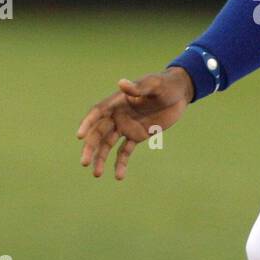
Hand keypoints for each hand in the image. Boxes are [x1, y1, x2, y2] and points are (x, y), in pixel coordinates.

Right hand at [76, 67, 193, 180]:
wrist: (180, 93)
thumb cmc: (165, 84)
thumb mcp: (154, 85)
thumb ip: (138, 87)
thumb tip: (121, 83)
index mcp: (118, 101)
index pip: (98, 112)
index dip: (88, 123)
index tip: (79, 136)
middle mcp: (117, 115)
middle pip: (99, 132)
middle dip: (90, 147)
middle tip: (84, 163)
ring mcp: (126, 126)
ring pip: (108, 144)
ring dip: (101, 158)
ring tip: (97, 174)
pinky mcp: (137, 136)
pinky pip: (125, 151)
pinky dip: (121, 163)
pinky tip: (119, 176)